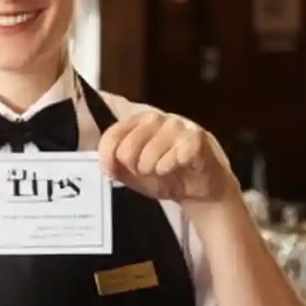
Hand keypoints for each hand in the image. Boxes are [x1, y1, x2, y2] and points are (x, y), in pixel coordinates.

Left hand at [98, 110, 234, 202]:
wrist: (200, 187)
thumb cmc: (165, 174)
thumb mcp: (133, 173)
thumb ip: (115, 166)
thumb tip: (106, 165)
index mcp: (136, 122)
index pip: (111, 136)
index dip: (107, 158)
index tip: (111, 173)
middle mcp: (155, 118)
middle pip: (126, 150)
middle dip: (135, 169)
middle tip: (148, 171)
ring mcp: (176, 125)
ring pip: (149, 157)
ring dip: (155, 172)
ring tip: (165, 170)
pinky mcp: (195, 136)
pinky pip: (173, 159)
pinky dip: (172, 169)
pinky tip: (180, 167)